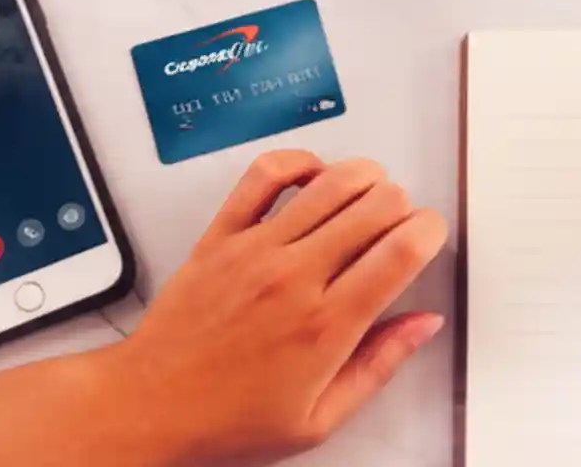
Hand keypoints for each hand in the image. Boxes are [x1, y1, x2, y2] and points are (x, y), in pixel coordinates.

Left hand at [96, 150, 446, 464]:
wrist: (151, 406)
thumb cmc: (227, 419)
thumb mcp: (320, 418)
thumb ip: (380, 365)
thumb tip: (422, 324)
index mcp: (327, 326)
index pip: (401, 251)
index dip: (430, 231)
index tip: (429, 236)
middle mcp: (295, 278)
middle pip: (376, 206)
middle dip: (403, 206)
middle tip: (400, 225)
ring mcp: (256, 250)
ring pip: (331, 182)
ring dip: (365, 178)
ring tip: (370, 195)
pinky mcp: (222, 235)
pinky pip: (265, 174)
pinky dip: (298, 161)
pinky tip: (313, 175)